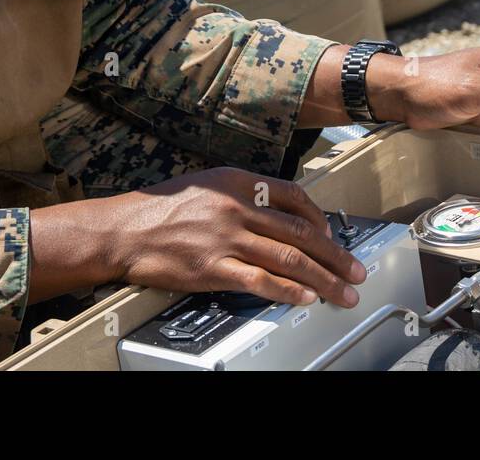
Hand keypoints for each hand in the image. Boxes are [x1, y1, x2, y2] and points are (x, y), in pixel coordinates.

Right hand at [102, 166, 366, 307]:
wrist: (123, 230)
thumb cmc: (160, 208)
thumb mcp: (205, 184)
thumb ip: (242, 194)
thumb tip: (277, 213)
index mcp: (237, 182)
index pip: (293, 196)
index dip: (321, 218)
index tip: (333, 236)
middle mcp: (236, 207)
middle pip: (300, 232)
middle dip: (335, 254)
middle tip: (356, 270)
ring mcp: (226, 238)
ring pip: (289, 258)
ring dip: (323, 278)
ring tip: (343, 291)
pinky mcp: (213, 268)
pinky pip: (261, 281)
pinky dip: (289, 291)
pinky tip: (306, 298)